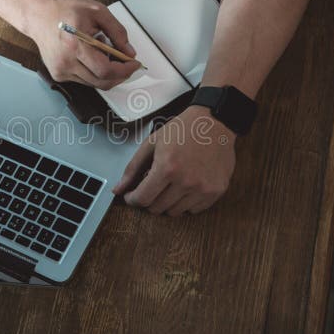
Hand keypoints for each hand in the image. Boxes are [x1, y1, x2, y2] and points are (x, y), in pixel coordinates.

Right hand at [20, 0, 139, 89]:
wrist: (40, 15)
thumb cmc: (66, 11)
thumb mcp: (97, 12)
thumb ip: (117, 31)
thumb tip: (128, 52)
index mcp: (75, 45)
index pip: (105, 70)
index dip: (124, 70)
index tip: (134, 64)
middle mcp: (66, 62)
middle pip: (101, 81)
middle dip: (119, 75)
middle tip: (127, 64)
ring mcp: (61, 71)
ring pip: (94, 83)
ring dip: (106, 73)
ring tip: (104, 54)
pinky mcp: (58, 75)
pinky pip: (84, 81)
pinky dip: (94, 73)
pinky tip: (91, 57)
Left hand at [113, 106, 235, 215]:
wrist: (215, 122)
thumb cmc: (183, 129)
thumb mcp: (152, 143)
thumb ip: (132, 168)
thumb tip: (118, 189)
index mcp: (167, 168)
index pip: (143, 199)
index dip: (132, 199)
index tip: (132, 196)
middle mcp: (186, 181)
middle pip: (157, 208)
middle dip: (149, 199)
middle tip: (152, 185)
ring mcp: (203, 188)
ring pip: (175, 212)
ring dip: (167, 201)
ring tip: (170, 184)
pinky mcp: (216, 192)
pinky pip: (194, 210)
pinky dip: (186, 202)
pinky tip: (186, 185)